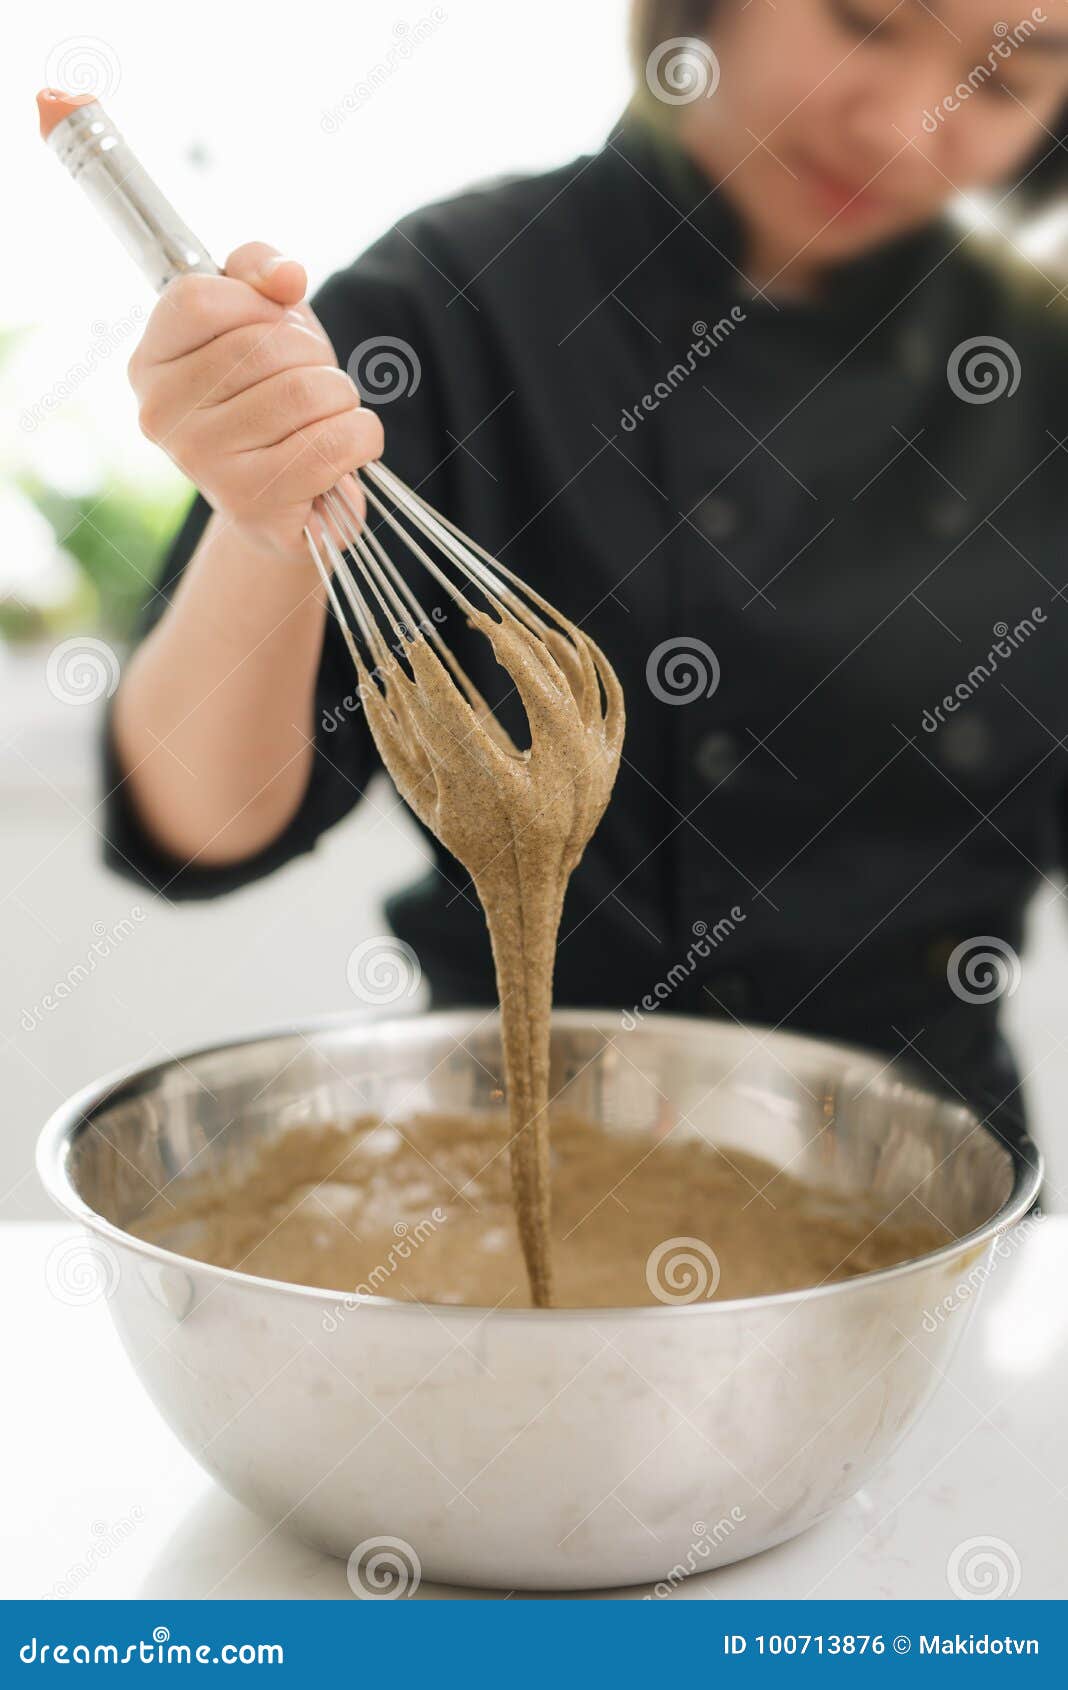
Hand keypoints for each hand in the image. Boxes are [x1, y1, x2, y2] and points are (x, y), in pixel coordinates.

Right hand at [127, 242, 383, 563]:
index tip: (274, 323)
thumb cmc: (271, 400)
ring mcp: (202, 462)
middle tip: (314, 378)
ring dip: (341, 396)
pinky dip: (361, 435)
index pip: (197, 299)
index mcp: (150, 363)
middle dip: (313, 354)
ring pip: (305, 393)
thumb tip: (286, 274)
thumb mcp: (260, 319)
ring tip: (329, 414)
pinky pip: (331, 444)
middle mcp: (162, 415)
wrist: (287, 503)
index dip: (256, 301)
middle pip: (263, 345)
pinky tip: (350, 443)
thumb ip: (258, 270)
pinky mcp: (250, 502)